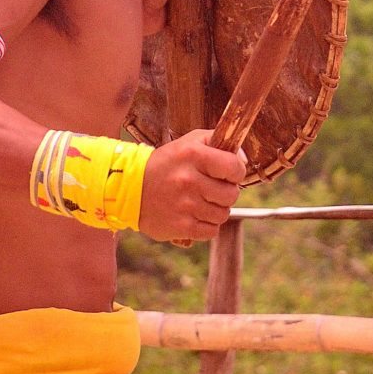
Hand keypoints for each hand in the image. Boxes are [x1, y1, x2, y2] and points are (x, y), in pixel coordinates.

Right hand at [137, 130, 245, 244]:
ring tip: (201, 201)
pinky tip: (194, 215)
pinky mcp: (180, 227)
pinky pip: (211, 231)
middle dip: (226, 192)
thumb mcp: (188, 142)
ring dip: (216, 209)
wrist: (128, 189)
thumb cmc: (165, 164)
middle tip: (212, 189)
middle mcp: (189, 180)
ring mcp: (185, 205)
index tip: (228, 173)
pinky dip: (206, 225)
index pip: (235, 167)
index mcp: (193, 156)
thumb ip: (218, 141)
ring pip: (223, 214)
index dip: (236, 172)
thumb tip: (244, 159)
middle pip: (232, 194)